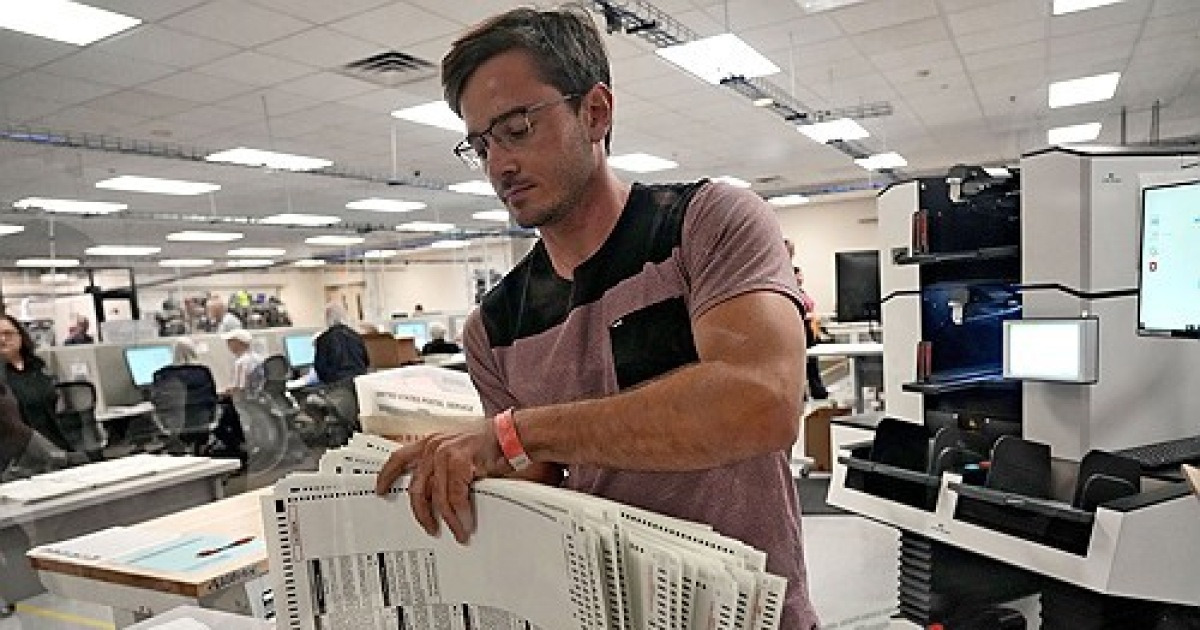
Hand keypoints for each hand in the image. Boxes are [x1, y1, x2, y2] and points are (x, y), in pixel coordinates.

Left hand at [374, 419, 509, 543]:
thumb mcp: (457, 450)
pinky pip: (456, 496)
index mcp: (429, 443)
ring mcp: (445, 453)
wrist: (511, 433)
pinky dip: (461, 514)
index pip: (398, 458)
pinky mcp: (460, 461)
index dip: (387, 476)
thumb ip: (442, 468)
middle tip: (429, 528)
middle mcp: (433, 447)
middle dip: (422, 513)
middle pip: (416, 488)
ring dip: (448, 519)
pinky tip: (465, 523)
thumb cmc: (488, 443)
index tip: (379, 490)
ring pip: (437, 497)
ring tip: (456, 531)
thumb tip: (435, 495)